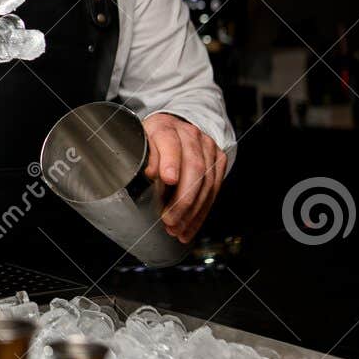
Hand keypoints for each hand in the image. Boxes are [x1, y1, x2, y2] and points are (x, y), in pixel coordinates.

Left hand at [141, 113, 227, 242]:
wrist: (174, 130)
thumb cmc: (152, 142)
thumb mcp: (139, 146)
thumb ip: (144, 158)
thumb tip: (149, 172)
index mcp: (165, 128)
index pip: (169, 143)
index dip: (170, 161)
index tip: (168, 179)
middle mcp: (189, 134)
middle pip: (194, 167)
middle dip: (182, 199)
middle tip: (169, 220)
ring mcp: (207, 146)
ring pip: (206, 182)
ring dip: (192, 212)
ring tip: (178, 230)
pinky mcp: (219, 159)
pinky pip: (214, 189)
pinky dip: (202, 211)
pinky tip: (191, 225)